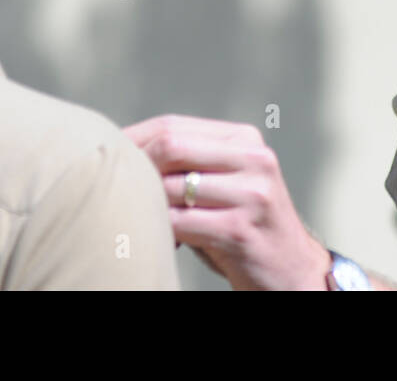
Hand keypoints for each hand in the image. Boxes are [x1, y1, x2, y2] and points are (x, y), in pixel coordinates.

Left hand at [123, 114, 331, 289]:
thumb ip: (189, 162)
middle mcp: (253, 159)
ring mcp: (251, 194)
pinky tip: (161, 238)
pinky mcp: (242, 230)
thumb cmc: (242, 225)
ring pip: (170, 186)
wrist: (291, 271)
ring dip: (145, 204)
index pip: (173, 126)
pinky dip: (161, 230)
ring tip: (138, 216)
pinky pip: (180, 223)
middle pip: (171, 146)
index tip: (104, 157)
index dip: (132, 139)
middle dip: (135, 166)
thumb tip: (121, 148)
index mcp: (245, 140)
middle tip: (115, 190)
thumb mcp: (226, 183)